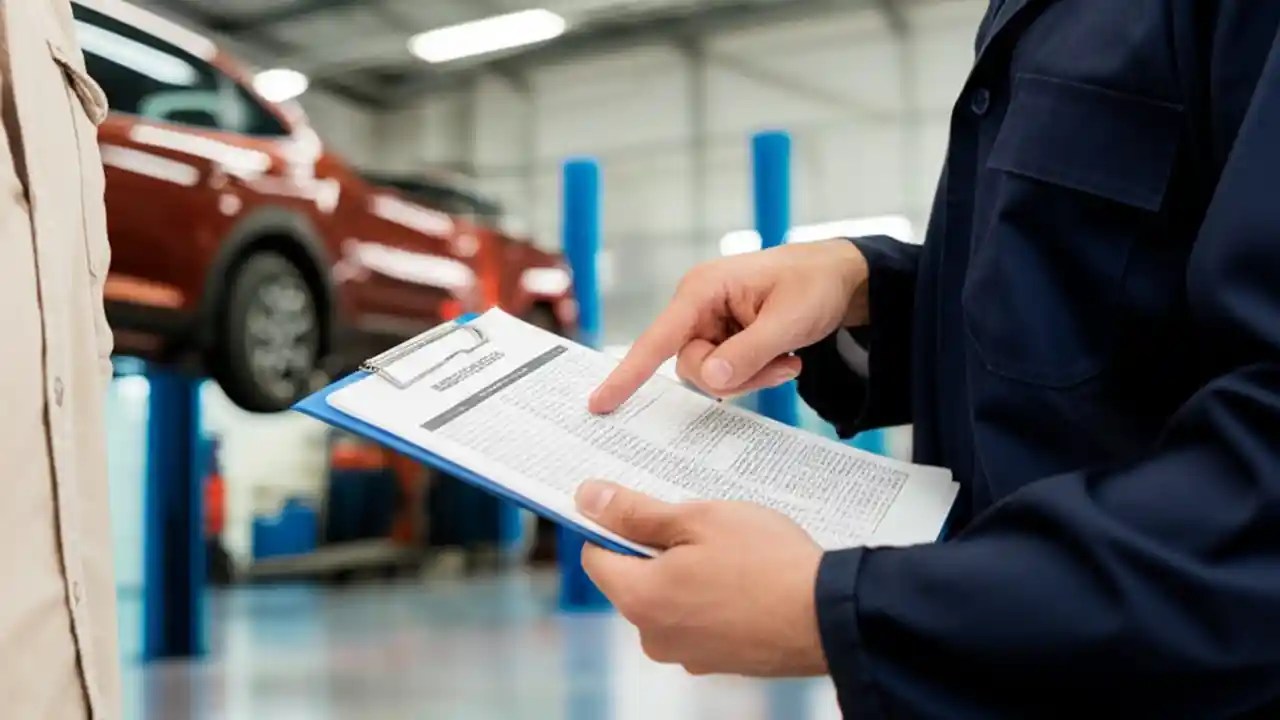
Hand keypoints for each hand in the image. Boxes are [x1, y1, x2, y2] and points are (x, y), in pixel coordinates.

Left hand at [576, 481, 827, 676]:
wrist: (830, 615)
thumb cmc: (767, 562)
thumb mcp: (698, 519)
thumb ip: (636, 512)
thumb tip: (587, 498)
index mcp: (640, 599)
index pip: (596, 556)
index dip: (612, 525)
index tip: (640, 505)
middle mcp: (655, 636)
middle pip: (634, 580)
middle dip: (658, 549)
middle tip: (700, 523)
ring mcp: (689, 655)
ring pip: (670, 600)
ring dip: (688, 573)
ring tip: (732, 551)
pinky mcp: (720, 662)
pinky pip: (699, 620)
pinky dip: (713, 598)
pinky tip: (746, 579)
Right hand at [589, 239, 868, 413]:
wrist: (838, 278)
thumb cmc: (813, 284)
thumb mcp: (789, 319)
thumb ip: (749, 352)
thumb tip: (712, 379)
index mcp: (702, 290)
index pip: (656, 339)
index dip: (627, 373)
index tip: (599, 402)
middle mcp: (697, 307)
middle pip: (692, 366)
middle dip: (738, 375)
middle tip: (783, 365)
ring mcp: (709, 325)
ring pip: (711, 375)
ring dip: (752, 376)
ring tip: (789, 359)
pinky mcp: (722, 339)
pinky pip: (726, 374)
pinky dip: (756, 374)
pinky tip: (784, 357)